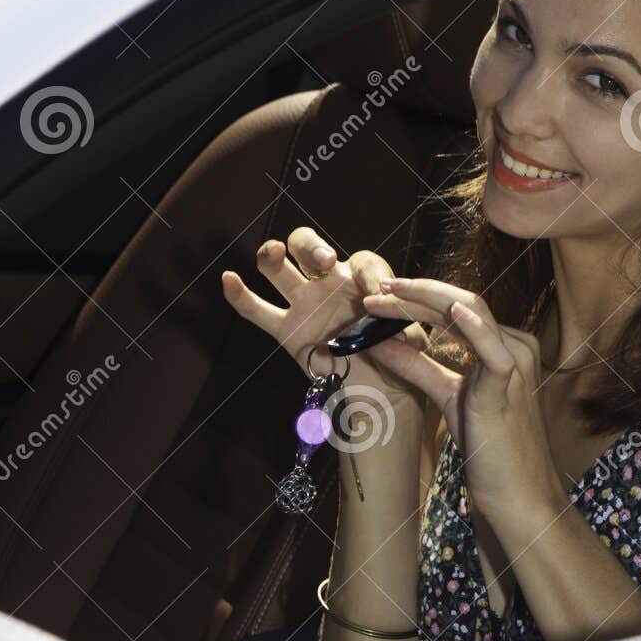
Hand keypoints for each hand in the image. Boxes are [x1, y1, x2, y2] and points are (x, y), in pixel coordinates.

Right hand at [220, 229, 429, 420]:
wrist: (386, 394)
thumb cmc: (400, 357)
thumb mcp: (412, 333)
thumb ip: (401, 319)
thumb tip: (395, 314)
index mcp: (362, 279)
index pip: (362, 262)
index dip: (370, 275)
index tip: (377, 296)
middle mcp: (330, 284)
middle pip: (308, 247)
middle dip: (313, 247)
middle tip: (324, 261)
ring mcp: (305, 304)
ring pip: (279, 269)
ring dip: (275, 254)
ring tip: (275, 253)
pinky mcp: (287, 331)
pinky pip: (258, 311)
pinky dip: (241, 296)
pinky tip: (228, 279)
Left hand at [361, 275, 562, 525]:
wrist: (518, 494)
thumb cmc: (489, 450)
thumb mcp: (448, 397)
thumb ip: (418, 367)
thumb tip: (380, 343)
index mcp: (504, 346)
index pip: (456, 309)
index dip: (417, 298)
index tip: (380, 295)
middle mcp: (515, 345)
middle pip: (459, 302)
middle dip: (413, 293)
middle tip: (374, 289)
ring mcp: (515, 361)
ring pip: (468, 312)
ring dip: (423, 301)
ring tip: (386, 296)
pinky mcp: (508, 384)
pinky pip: (490, 347)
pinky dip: (471, 327)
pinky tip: (450, 312)